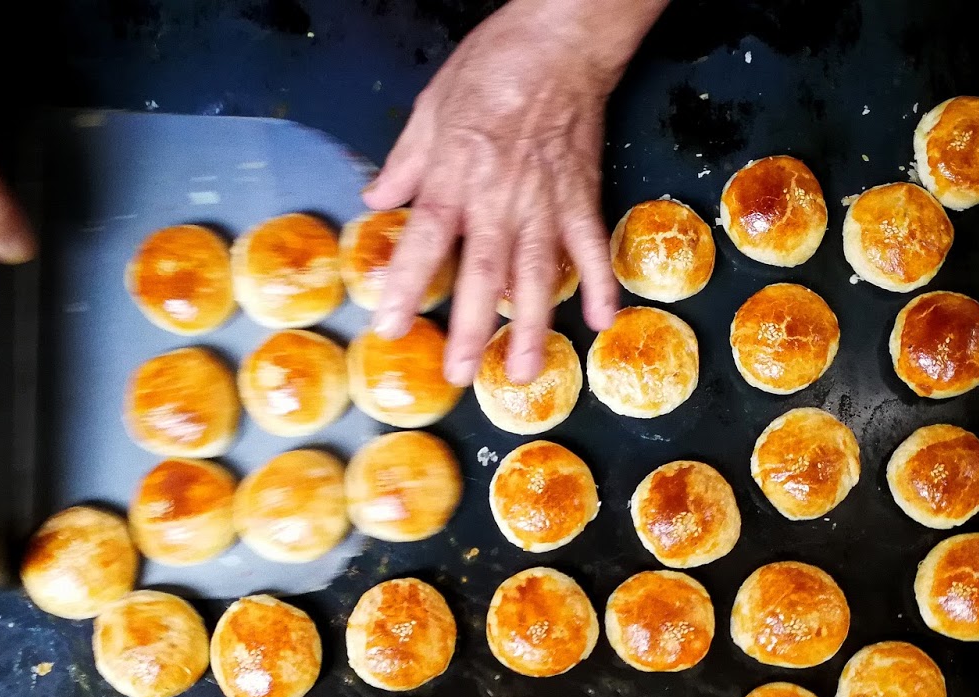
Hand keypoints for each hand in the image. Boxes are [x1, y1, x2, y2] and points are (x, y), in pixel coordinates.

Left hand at [363, 0, 668, 384]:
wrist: (561, 40)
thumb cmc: (494, 65)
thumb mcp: (431, 106)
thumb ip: (406, 162)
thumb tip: (376, 200)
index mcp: (455, 175)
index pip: (425, 240)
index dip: (407, 286)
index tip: (391, 326)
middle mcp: (499, 198)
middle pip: (483, 273)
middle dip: (473, 329)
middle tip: (461, 375)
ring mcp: (545, 201)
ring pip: (537, 274)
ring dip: (533, 327)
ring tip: (526, 374)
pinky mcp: (582, 195)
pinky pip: (593, 246)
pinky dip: (599, 283)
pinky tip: (601, 321)